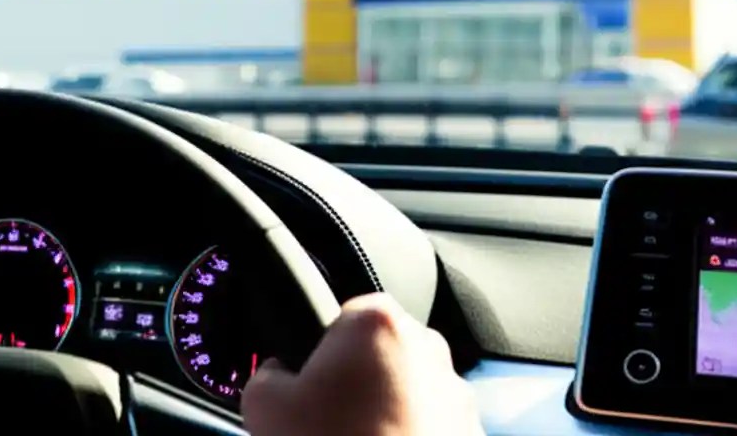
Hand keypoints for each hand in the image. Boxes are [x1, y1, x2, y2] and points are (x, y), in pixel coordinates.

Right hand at [242, 293, 482, 435]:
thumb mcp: (263, 406)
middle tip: (328, 420)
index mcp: (378, 323)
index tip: (310, 383)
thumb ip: (266, 375)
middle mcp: (428, 348)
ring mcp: (457, 393)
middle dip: (356, 381)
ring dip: (386, 412)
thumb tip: (277, 377)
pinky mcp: (472, 433)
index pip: (342, 313)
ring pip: (408, 391)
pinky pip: (433, 425)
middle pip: (379, 352)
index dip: (319, 350)